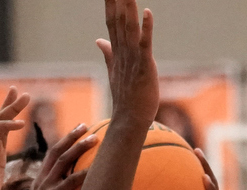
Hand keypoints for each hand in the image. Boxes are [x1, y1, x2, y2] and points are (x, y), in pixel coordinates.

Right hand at [21, 124, 96, 189]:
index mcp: (41, 182)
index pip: (51, 156)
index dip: (64, 142)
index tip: (76, 132)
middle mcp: (42, 181)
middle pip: (56, 151)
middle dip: (71, 136)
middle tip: (85, 125)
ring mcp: (46, 188)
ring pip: (62, 161)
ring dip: (79, 148)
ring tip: (95, 138)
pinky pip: (69, 182)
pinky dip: (82, 174)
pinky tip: (95, 169)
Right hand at [96, 0, 157, 128]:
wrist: (130, 119)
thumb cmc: (126, 97)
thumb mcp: (115, 71)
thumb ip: (108, 53)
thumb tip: (98, 40)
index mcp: (117, 51)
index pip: (111, 21)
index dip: (110, 3)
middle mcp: (122, 52)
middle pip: (118, 20)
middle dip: (116, 0)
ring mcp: (133, 58)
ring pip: (129, 27)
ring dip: (129, 8)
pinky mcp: (144, 66)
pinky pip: (145, 44)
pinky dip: (146, 28)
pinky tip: (147, 12)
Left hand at [175, 149, 228, 189]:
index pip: (188, 187)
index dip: (182, 171)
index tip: (171, 154)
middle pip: (200, 180)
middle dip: (195, 161)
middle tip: (184, 144)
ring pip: (210, 185)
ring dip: (204, 167)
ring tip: (197, 152)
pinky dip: (209, 189)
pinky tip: (204, 179)